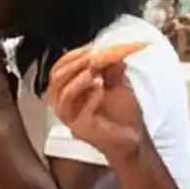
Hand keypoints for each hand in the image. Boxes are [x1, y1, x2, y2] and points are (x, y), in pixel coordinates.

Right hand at [47, 47, 147, 163]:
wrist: (134, 139)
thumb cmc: (123, 114)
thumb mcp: (118, 84)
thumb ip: (112, 69)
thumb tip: (111, 51)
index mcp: (70, 92)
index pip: (58, 71)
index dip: (70, 58)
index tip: (88, 49)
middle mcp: (66, 105)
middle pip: (55, 81)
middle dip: (71, 66)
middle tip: (89, 59)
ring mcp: (71, 118)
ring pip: (62, 96)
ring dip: (76, 81)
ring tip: (93, 74)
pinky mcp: (81, 129)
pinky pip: (78, 113)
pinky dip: (89, 99)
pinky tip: (101, 91)